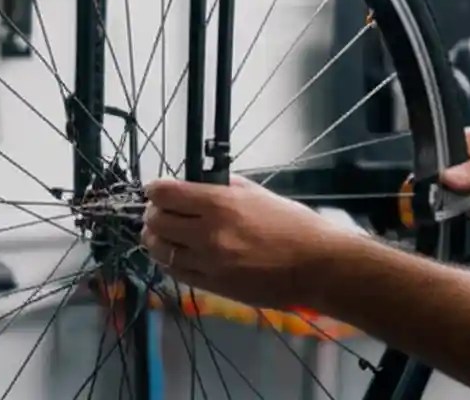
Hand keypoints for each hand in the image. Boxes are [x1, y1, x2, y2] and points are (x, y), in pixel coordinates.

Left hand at [140, 175, 358, 309]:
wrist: (317, 265)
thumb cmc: (292, 225)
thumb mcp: (256, 193)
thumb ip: (222, 187)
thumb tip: (195, 183)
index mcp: (219, 204)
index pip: (165, 194)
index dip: (154, 189)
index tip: (155, 189)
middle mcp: (208, 233)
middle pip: (156, 221)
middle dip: (152, 213)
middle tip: (158, 210)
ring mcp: (208, 263)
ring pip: (159, 249)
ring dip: (156, 238)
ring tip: (162, 233)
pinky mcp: (213, 286)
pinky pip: (175, 272)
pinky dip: (169, 260)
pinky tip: (175, 253)